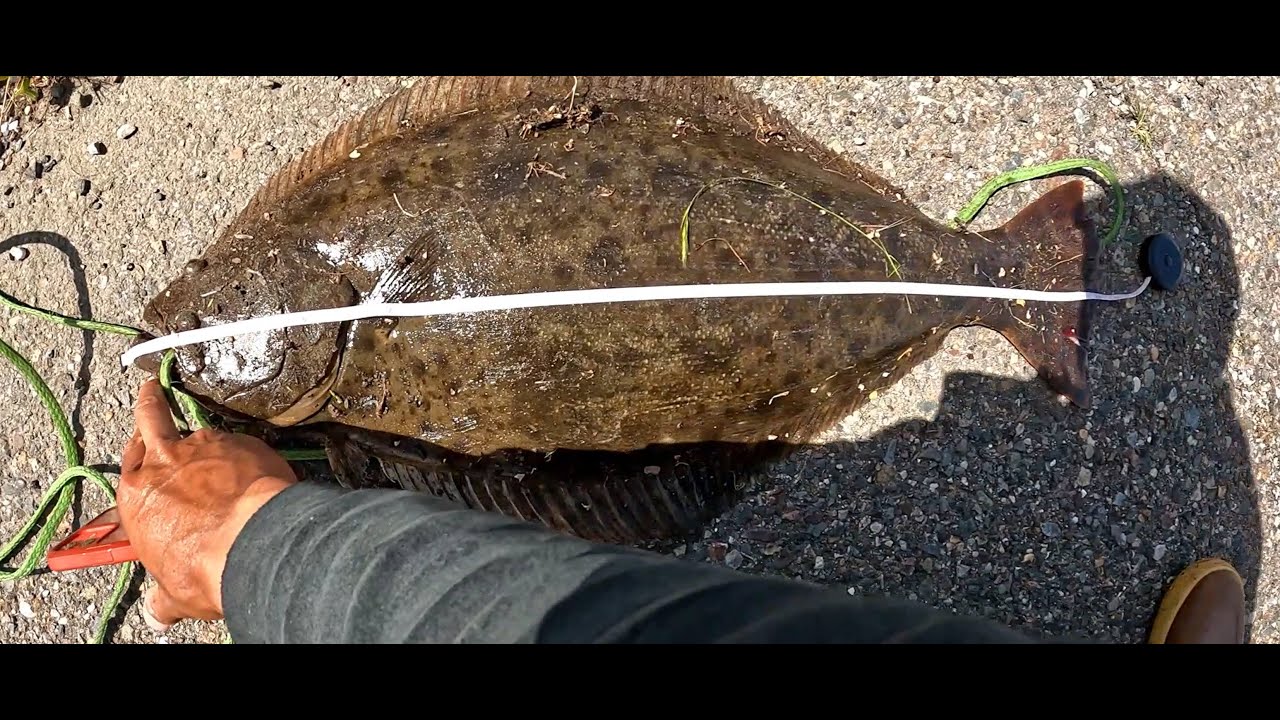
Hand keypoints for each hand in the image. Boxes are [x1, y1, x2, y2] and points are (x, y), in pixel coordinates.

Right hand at [116, 379, 297, 631]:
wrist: (253, 543)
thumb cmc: (205, 568)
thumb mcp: (174, 591)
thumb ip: (164, 595)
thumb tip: (159, 612)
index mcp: (137, 494)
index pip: (130, 463)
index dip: (137, 454)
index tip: (142, 447)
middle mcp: (165, 462)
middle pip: (150, 421)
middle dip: (149, 405)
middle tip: (150, 392)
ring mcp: (206, 447)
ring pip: (201, 431)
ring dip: (210, 441)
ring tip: (217, 445)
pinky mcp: (244, 443)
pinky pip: (243, 444)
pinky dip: (248, 455)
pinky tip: (260, 474)